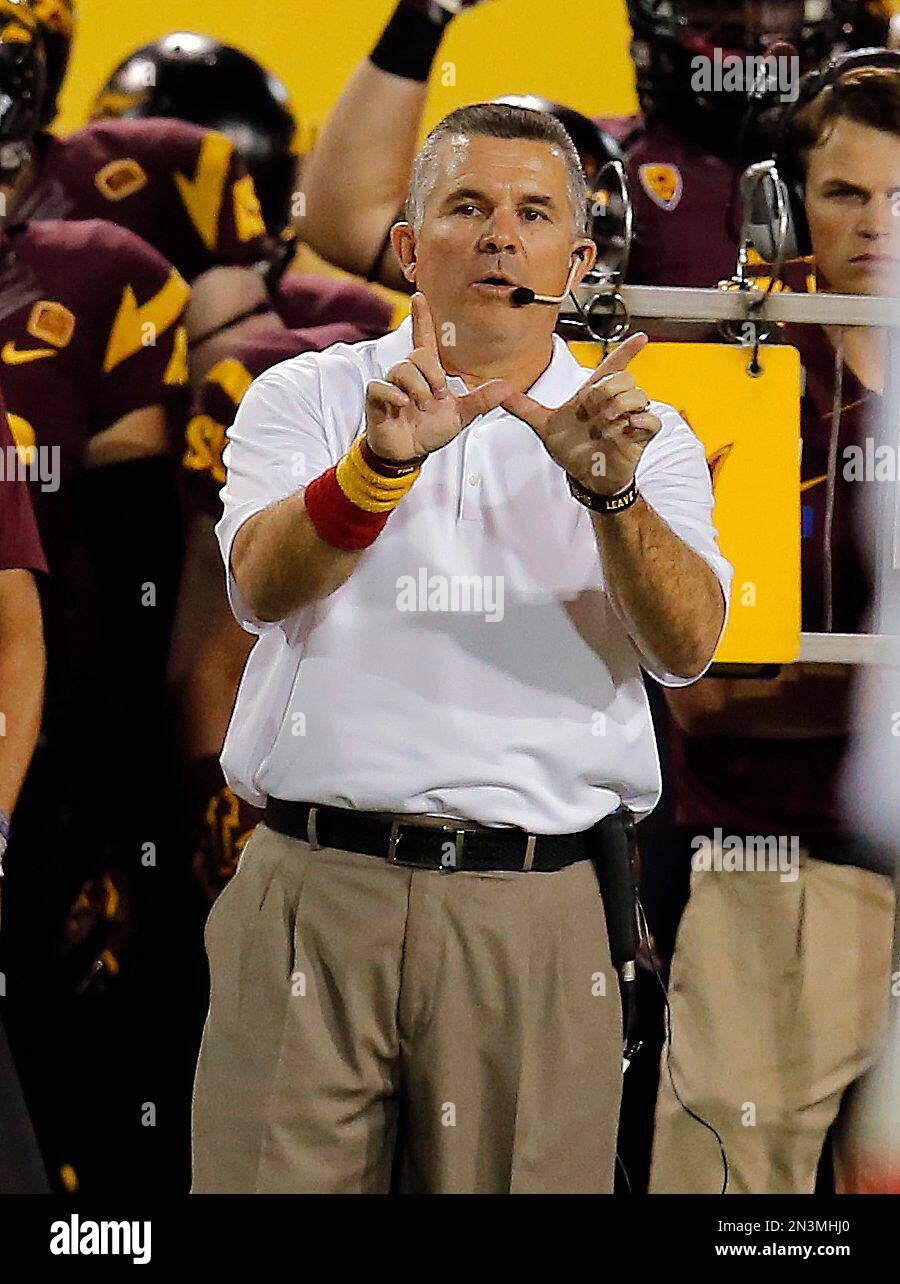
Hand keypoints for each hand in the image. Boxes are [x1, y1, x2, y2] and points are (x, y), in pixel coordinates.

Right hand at [365, 292, 511, 461]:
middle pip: (417, 355)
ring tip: (423, 405)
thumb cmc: (430, 430)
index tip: (419, 296)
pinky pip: (380, 386)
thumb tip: (507, 387)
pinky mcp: (376, 400)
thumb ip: (481, 400)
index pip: (424, 340)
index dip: (422, 318)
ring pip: (401, 369)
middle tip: (438, 396)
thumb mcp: (461, 416)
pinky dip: (393, 393)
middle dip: (432, 374)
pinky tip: (403, 403)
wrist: (409, 453)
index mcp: (427, 374)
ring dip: (418, 387)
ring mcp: (391, 386)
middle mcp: (408, 375)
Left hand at [502, 332, 661, 495]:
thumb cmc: (570, 449)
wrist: (584, 477)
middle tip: (593, 414)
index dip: (627, 351)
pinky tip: (623, 431)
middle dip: (607, 393)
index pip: (613, 366)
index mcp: (594, 394)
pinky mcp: (641, 434)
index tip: (641, 337)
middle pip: (625, 378)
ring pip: (639, 395)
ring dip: (619, 409)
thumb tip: (498, 392)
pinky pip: (651, 419)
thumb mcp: (544, 426)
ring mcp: (630, 417)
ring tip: (604, 426)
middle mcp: (614, 402)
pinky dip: (638, 423)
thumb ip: (522, 407)